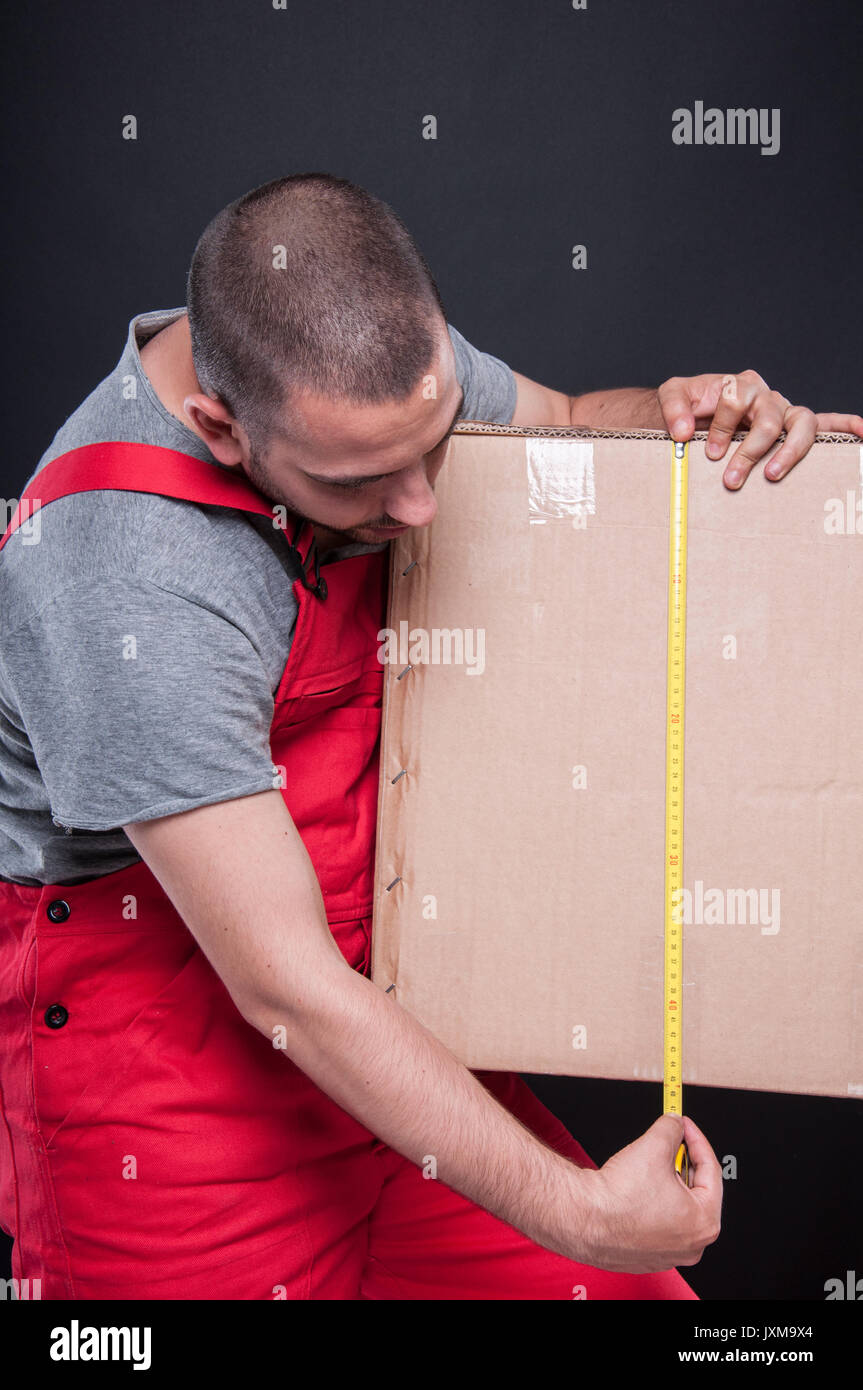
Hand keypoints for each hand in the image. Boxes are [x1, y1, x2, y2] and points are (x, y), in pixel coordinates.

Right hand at [577, 1113, 722, 1273]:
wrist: (582, 1219)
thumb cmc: (618, 1197)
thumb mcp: (654, 1146)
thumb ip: (672, 1129)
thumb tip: (674, 1124)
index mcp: (704, 1223)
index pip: (710, 1171)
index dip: (696, 1140)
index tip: (685, 1126)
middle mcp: (691, 1246)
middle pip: (694, 1191)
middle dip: (680, 1162)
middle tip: (669, 1142)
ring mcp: (668, 1254)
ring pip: (674, 1207)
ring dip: (665, 1182)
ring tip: (647, 1165)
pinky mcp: (645, 1257)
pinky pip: (657, 1223)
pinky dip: (651, 1203)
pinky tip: (636, 1189)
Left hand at [657, 371, 862, 489]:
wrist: (692, 415)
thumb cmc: (688, 407)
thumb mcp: (673, 397)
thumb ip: (674, 408)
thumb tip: (685, 432)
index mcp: (740, 384)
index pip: (738, 400)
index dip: (724, 426)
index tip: (710, 452)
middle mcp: (766, 396)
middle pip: (770, 418)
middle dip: (751, 450)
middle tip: (732, 478)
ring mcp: (783, 412)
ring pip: (801, 423)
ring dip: (789, 451)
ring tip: (773, 475)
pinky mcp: (792, 429)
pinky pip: (825, 424)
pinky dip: (844, 427)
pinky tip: (860, 434)